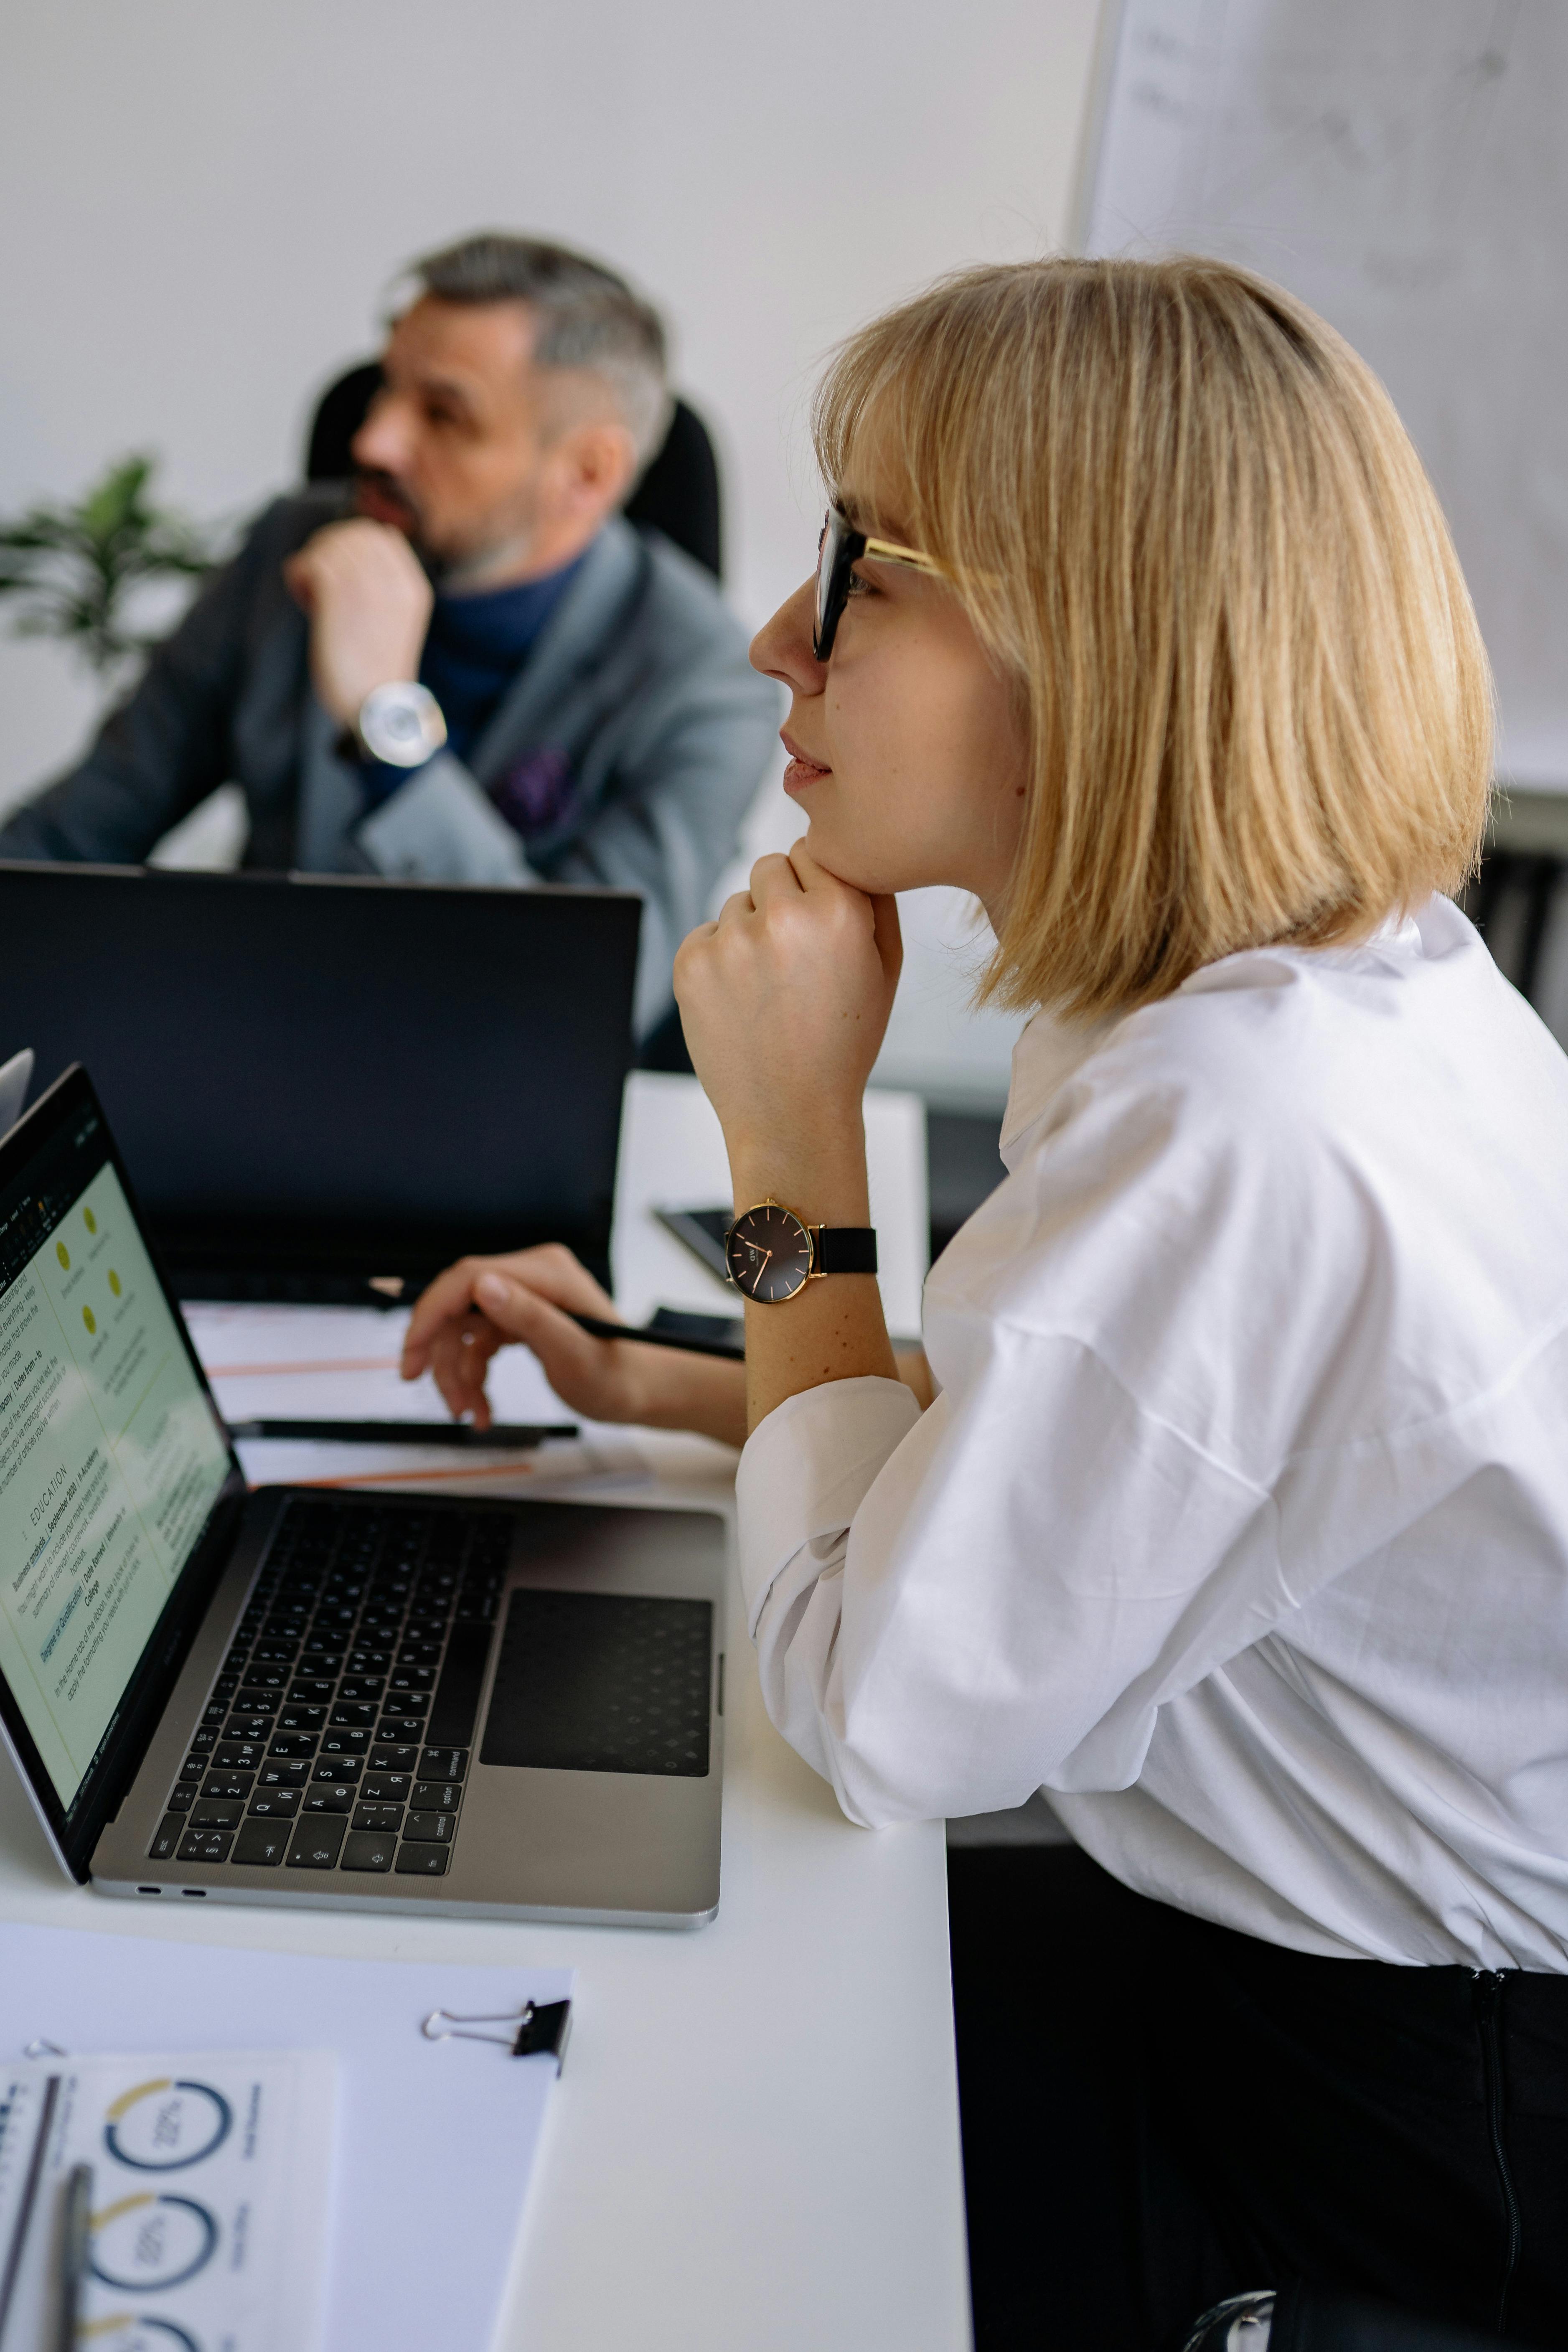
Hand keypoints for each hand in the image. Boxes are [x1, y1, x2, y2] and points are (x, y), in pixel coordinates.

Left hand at [283, 518, 433, 728]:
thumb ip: (391, 582)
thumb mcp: (398, 619)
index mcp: (413, 586)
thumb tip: (385, 533)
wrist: (375, 704)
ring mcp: (366, 584)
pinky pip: (311, 562)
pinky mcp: (338, 594)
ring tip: (312, 596)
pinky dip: (300, 576)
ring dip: (312, 565)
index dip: (351, 543)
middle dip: (327, 550)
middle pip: (352, 534)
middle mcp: (393, 579)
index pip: (380, 535)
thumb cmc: (379, 670)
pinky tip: (305, 601)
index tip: (338, 568)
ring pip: (329, 546)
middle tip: (317, 579)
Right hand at [400, 1243, 747, 1447]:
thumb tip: (484, 1286)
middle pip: (458, 1303)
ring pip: (464, 1328)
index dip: (432, 1313)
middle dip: (440, 1350)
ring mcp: (527, 1296)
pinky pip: (479, 1342)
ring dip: (457, 1372)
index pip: (468, 1277)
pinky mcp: (522, 1317)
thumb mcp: (573, 1353)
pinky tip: (481, 1406)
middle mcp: (533, 1276)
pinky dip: (473, 1375)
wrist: (642, 1391)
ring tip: (470, 1412)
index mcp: (547, 1272)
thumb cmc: (619, 1376)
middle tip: (426, 1387)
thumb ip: (530, 1317)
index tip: (412, 1354)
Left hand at [673, 840, 900, 1204]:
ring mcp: (729, 940)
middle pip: (771, 864)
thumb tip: (851, 844)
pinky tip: (743, 1002)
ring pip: (737, 902)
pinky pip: (706, 934)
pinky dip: (719, 960)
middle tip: (796, 961)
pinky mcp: (690, 963)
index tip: (823, 924)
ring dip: (750, 932)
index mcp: (838, 910)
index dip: (819, 886)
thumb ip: (875, 897)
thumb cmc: (844, 1042)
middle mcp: (781, 916)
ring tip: (771, 990)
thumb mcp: (885, 969)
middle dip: (782, 900)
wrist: (791, 1114)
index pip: (814, 848)